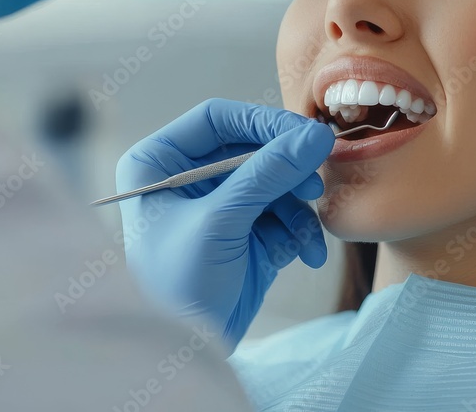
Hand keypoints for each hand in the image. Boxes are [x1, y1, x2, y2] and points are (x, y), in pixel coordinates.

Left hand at [116, 98, 334, 352]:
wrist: (183, 355)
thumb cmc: (177, 287)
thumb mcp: (220, 222)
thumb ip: (268, 173)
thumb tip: (316, 135)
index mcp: (160, 163)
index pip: (219, 119)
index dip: (264, 122)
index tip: (305, 135)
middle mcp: (189, 178)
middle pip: (253, 148)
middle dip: (287, 171)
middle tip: (314, 183)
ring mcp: (221, 206)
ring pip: (275, 182)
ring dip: (299, 208)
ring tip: (309, 232)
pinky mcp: (246, 234)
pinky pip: (284, 215)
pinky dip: (300, 233)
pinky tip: (307, 255)